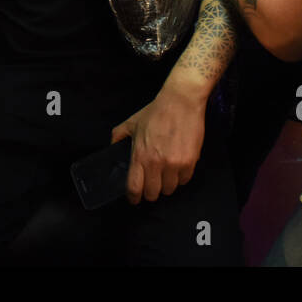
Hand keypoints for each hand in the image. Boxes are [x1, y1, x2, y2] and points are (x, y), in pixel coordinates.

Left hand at [111, 83, 205, 203]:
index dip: (134, 197)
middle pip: (153, 193)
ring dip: (167, 185)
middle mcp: (156, 163)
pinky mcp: (189, 161)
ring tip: (165, 175)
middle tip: (152, 185)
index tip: (134, 199)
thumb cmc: (156, 111)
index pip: (134, 187)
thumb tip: (112, 147)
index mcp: (140, 155)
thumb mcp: (132, 122)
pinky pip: (184, 180)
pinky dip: (180, 177)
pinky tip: (177, 168)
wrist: (181, 101)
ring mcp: (174, 164)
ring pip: (170, 189)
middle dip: (151, 192)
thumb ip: (118, 136)